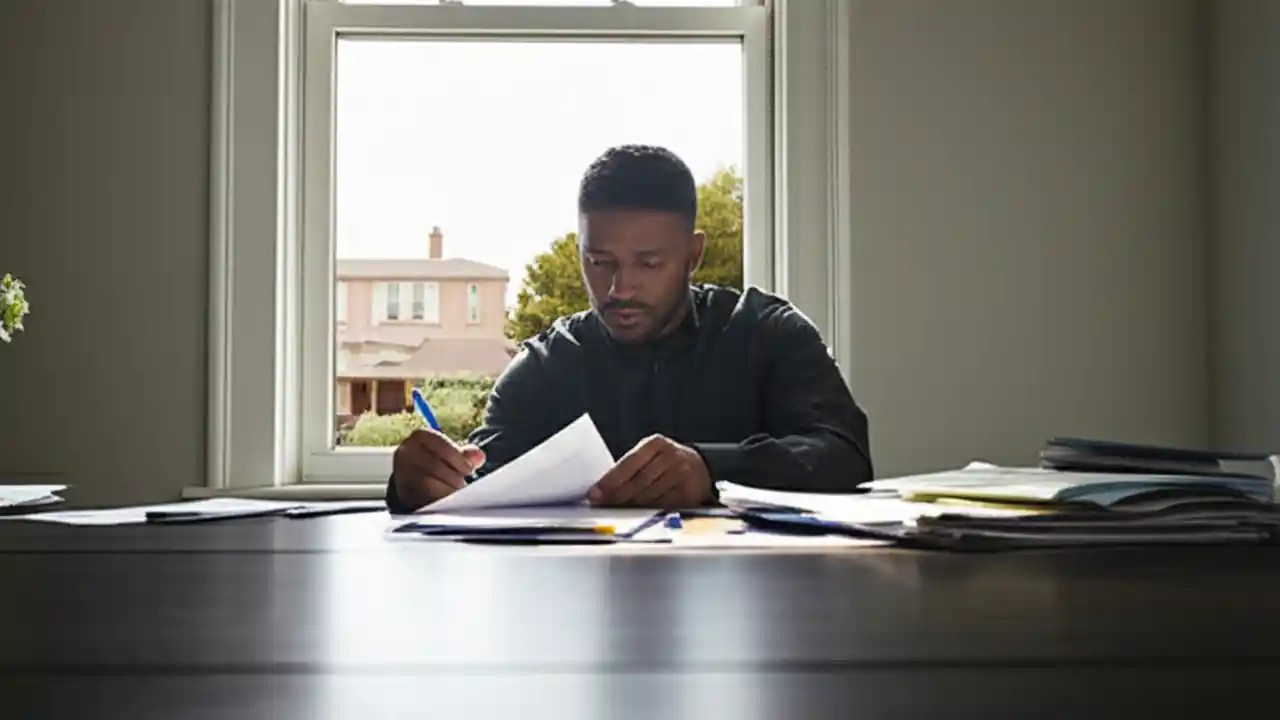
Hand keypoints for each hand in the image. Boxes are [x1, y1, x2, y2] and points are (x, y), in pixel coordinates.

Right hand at [392, 430, 485, 510]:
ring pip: (428, 484)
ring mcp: (402, 472)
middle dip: (453, 478)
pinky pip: (422, 498)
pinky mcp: (403, 491)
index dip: (457, 459)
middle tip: (462, 485)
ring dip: (446, 490)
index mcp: (420, 436)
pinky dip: (437, 500)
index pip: (441, 444)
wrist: (409, 477)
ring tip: (454, 493)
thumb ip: (465, 455)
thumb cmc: (434, 461)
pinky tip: (445, 501)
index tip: (468, 470)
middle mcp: (406, 452)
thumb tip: (479, 456)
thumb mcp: (450, 454)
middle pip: (435, 466)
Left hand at [588, 435, 711, 508]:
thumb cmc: (664, 461)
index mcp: (656, 443)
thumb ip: (629, 467)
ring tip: (616, 508)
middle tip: (602, 504)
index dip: (610, 480)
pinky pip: (662, 506)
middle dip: (617, 495)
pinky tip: (637, 512)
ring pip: (649, 496)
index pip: (629, 463)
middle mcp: (671, 457)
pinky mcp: (688, 493)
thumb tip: (602, 488)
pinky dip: (647, 511)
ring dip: (630, 505)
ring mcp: (682, 475)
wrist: (698, 466)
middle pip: (638, 481)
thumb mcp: (649, 454)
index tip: (595, 492)